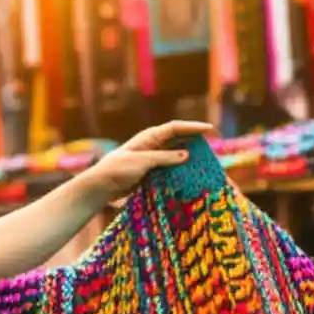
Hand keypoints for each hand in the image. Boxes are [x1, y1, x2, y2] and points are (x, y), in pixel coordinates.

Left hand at [82, 120, 213, 203]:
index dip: (192, 127)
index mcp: (150, 137)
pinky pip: (169, 168)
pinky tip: (189, 177)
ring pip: (175, 155)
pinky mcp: (150, 171)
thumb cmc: (118, 169)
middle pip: (178, 140)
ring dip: (188, 158)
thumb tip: (186, 155)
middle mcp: (153, 145)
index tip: (209, 129)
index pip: (175, 128)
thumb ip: (164, 158)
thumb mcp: (143, 162)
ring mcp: (152, 158)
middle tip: (212, 147)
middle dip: (194, 141)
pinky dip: (179, 171)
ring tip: (204, 163)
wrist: (101, 186)